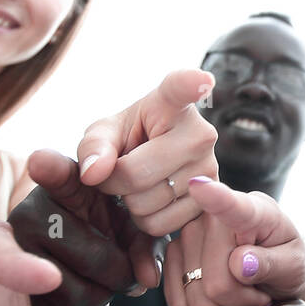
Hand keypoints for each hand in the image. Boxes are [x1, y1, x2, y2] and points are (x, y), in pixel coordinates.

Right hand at [9, 150, 158, 305]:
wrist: (79, 251)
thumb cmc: (115, 228)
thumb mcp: (138, 227)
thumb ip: (148, 247)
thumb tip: (147, 280)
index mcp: (66, 183)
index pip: (54, 171)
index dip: (47, 167)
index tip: (41, 162)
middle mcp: (30, 210)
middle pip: (91, 257)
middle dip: (120, 275)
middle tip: (127, 275)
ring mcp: (14, 249)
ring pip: (71, 292)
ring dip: (102, 297)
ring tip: (109, 285)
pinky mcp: (9, 286)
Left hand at [77, 69, 219, 236]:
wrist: (155, 164)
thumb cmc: (128, 140)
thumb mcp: (104, 133)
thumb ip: (92, 147)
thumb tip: (93, 174)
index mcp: (172, 105)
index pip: (182, 90)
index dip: (191, 84)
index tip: (202, 80)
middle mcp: (201, 134)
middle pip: (136, 175)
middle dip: (113, 182)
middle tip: (119, 170)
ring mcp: (210, 170)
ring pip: (148, 205)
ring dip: (131, 203)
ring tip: (139, 184)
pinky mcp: (212, 203)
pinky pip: (162, 225)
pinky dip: (147, 220)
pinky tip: (153, 200)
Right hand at [164, 178, 304, 305]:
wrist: (271, 269)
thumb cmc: (286, 262)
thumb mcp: (295, 266)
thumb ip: (274, 264)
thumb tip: (240, 264)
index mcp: (254, 211)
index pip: (233, 207)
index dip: (216, 199)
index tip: (199, 187)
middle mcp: (212, 217)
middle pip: (216, 282)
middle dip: (239, 298)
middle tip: (257, 289)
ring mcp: (187, 234)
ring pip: (197, 296)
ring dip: (222, 304)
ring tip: (241, 289)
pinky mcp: (173, 254)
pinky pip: (179, 301)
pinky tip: (218, 294)